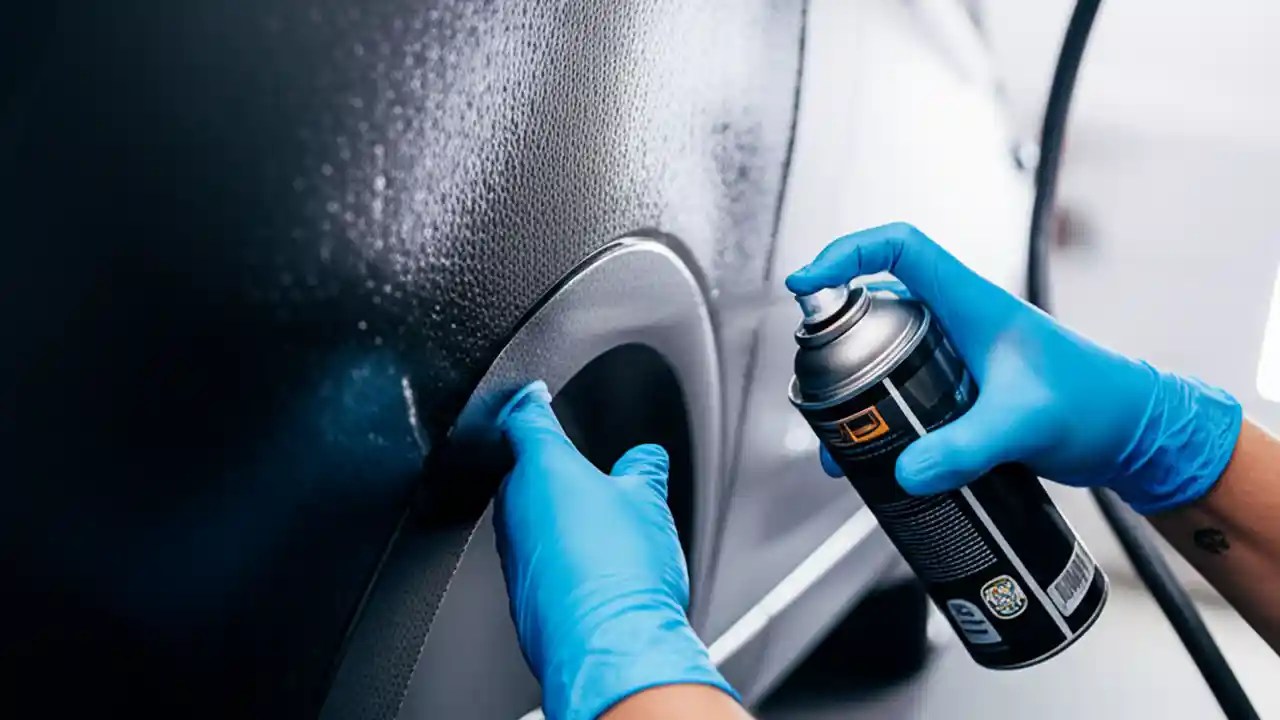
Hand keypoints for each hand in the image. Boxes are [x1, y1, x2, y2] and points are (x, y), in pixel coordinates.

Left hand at [495, 382, 735, 719]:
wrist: (609, 646)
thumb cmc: (623, 572)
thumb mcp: (647, 502)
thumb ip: (643, 469)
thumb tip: (645, 458)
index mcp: (543, 467)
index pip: (522, 417)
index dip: (529, 401)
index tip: (533, 395)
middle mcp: (516, 506)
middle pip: (524, 469)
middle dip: (550, 468)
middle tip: (587, 472)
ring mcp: (513, 551)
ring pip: (529, 516)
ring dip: (555, 514)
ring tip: (599, 527)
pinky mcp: (520, 590)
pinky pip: (534, 557)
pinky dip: (556, 553)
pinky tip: (590, 567)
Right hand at [786, 222, 1241, 513]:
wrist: (1131, 433)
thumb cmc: (1095, 404)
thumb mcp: (1025, 423)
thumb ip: (966, 448)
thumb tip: (906, 473)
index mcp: (970, 301)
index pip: (899, 247)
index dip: (847, 253)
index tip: (806, 283)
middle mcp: (956, 319)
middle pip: (875, 303)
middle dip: (834, 337)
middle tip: (814, 376)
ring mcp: (955, 354)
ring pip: (883, 351)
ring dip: (852, 385)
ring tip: (835, 437)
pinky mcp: (958, 389)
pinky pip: (902, 387)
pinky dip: (878, 414)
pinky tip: (871, 456)